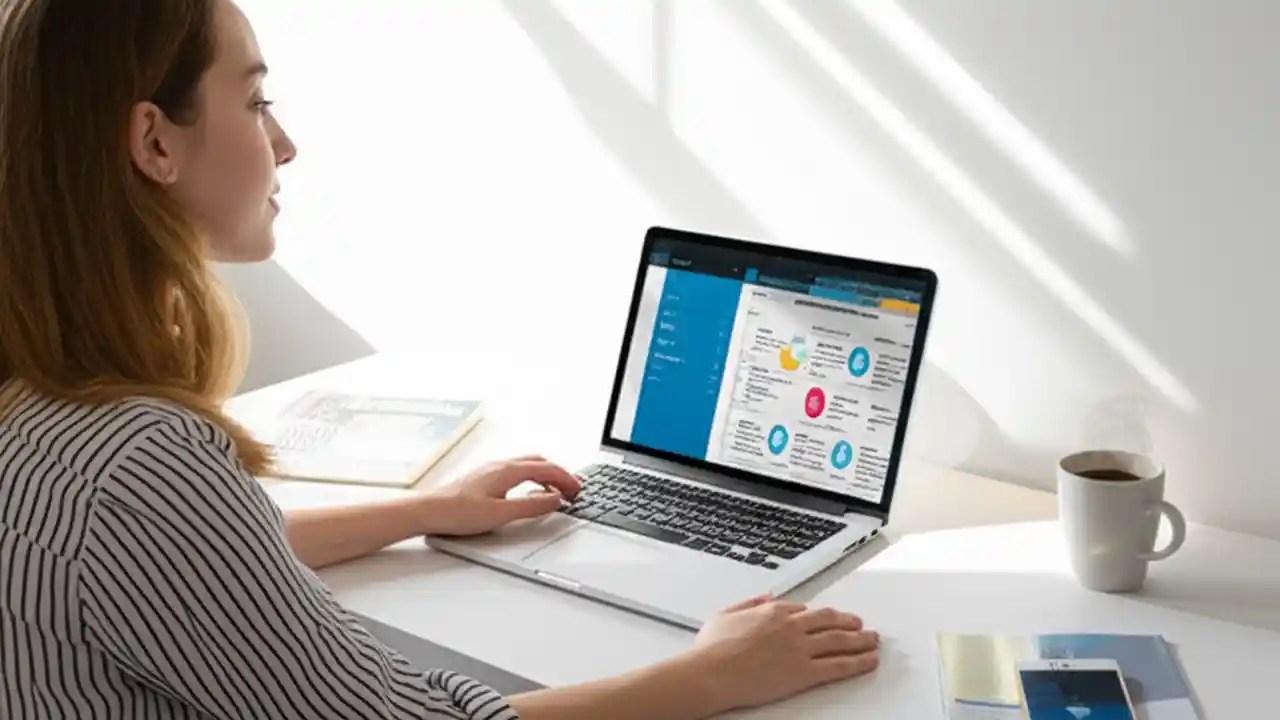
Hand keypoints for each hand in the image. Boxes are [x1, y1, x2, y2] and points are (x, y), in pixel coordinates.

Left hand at [420, 455, 581, 536]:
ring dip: (546, 475)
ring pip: (528, 464)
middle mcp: (500, 465)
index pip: (547, 468)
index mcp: (508, 470)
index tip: (578, 490)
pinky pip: (516, 470)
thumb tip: (554, 500)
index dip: (567, 479)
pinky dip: (532, 478)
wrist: (427, 510)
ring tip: (555, 491)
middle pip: (539, 462)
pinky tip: (529, 492)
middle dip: (559, 474)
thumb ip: (531, 507)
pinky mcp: (484, 477)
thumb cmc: (457, 512)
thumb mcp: (501, 514)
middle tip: (572, 489)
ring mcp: (491, 469)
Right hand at [685, 594, 879, 712]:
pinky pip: (838, 666)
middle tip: (860, 624)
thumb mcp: (724, 614)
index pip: (804, 610)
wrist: (710, 673)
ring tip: (873, 640)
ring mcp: (799, 649)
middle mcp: (791, 626)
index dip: (819, 615)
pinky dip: (858, 662)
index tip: (826, 619)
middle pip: (829, 620)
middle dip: (848, 622)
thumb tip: (765, 596)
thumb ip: (748, 603)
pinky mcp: (804, 673)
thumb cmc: (711, 649)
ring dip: (860, 639)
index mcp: (772, 611)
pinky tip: (869, 660)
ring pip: (839, 640)